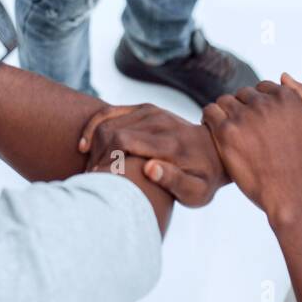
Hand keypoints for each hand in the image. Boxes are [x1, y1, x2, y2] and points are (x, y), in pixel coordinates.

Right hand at [77, 103, 227, 206]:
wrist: (215, 153)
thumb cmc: (203, 179)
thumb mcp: (197, 191)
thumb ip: (175, 181)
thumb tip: (149, 168)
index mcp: (169, 143)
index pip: (123, 141)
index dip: (105, 160)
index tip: (100, 180)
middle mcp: (159, 122)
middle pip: (111, 131)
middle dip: (96, 155)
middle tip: (92, 178)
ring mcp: (151, 112)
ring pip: (107, 122)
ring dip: (92, 145)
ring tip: (91, 167)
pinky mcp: (145, 109)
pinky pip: (110, 112)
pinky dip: (93, 126)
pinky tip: (85, 144)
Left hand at [202, 74, 301, 221]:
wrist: (293, 195)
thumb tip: (283, 76)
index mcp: (286, 97)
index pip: (264, 88)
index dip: (262, 105)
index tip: (261, 122)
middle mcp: (264, 103)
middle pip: (244, 94)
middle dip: (245, 108)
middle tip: (246, 130)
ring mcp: (244, 116)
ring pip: (225, 100)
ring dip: (226, 112)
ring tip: (230, 130)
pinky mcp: (226, 132)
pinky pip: (209, 112)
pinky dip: (210, 118)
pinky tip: (216, 131)